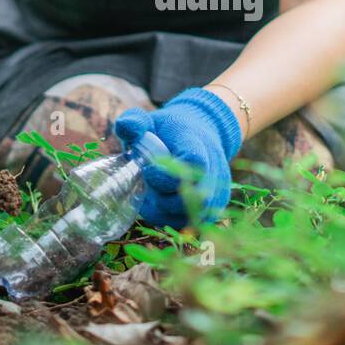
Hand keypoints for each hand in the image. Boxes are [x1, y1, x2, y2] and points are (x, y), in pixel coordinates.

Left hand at [113, 88, 242, 228]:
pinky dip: (171, 219)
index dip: (167, 174)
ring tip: (153, 195)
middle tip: (149, 185)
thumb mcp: (150, 120)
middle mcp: (213, 171)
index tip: (148, 170)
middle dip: (164, 196)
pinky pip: (191, 223)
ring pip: (192, 215)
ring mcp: (216, 191)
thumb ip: (135, 121)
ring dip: (166, 211)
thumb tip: (128, 128)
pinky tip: (160, 205)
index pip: (194, 163)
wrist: (200, 134)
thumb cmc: (169, 130)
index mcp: (197, 146)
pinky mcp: (214, 208)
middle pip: (194, 196)